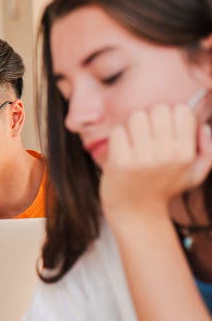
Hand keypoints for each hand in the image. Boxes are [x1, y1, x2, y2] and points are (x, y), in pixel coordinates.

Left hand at [100, 104, 211, 218]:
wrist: (135, 211)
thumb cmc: (165, 187)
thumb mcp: (195, 173)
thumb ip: (209, 150)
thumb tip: (204, 127)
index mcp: (185, 154)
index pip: (181, 110)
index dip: (172, 115)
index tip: (166, 128)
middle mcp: (166, 155)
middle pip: (158, 109)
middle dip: (152, 117)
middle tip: (148, 133)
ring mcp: (143, 158)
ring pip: (137, 116)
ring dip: (134, 125)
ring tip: (135, 140)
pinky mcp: (121, 162)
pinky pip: (119, 131)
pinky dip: (119, 137)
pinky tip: (123, 149)